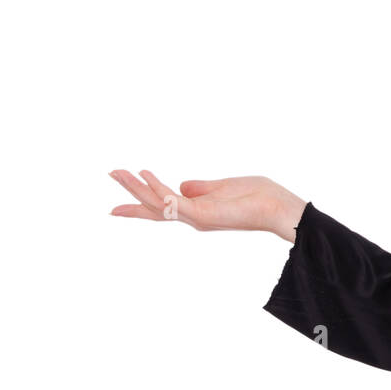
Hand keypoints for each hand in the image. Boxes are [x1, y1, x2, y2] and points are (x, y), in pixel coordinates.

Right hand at [108, 169, 307, 242]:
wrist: (281, 208)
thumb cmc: (260, 197)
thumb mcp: (225, 187)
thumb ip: (202, 188)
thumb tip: (182, 185)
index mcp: (198, 210)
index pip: (163, 206)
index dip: (140, 200)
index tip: (118, 199)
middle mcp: (193, 217)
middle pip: (153, 206)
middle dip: (130, 192)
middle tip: (110, 174)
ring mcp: (197, 217)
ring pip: (157, 203)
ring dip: (136, 187)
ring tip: (117, 172)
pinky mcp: (203, 215)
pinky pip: (173, 201)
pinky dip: (157, 188)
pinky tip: (144, 174)